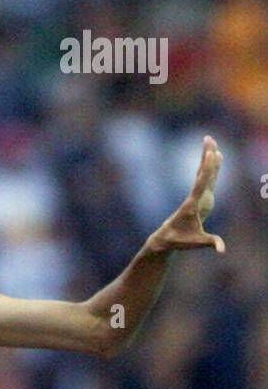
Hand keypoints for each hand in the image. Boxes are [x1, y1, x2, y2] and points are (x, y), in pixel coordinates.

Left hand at [149, 135, 224, 254]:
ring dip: (207, 158)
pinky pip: (205, 178)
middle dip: (206, 156)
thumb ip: (211, 243)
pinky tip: (214, 156)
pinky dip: (210, 167)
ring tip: (210, 141)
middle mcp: (194, 196)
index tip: (211, 154)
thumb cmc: (180, 240)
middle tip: (208, 139)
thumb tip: (222, 250)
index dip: (208, 169)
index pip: (201, 183)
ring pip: (203, 173)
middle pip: (202, 173)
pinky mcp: (198, 198)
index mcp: (193, 204)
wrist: (165, 239)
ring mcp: (196, 196)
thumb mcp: (196, 242)